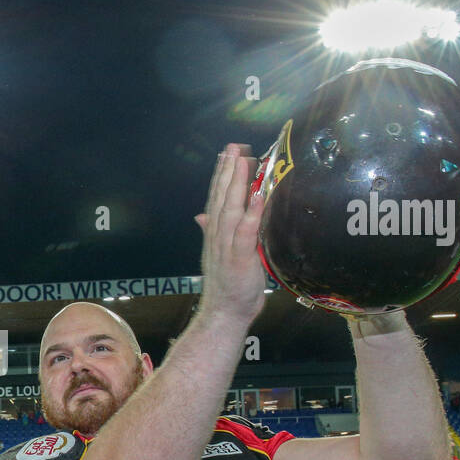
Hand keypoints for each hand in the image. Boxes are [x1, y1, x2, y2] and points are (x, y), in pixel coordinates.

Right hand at [195, 144, 266, 327]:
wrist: (224, 313)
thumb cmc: (228, 285)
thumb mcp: (221, 253)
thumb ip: (213, 231)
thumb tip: (202, 215)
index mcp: (215, 233)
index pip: (217, 198)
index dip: (221, 175)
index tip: (226, 153)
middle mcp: (218, 235)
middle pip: (222, 197)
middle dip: (227, 171)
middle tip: (232, 147)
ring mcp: (228, 246)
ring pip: (231, 209)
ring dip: (237, 185)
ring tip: (242, 162)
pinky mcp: (240, 258)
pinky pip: (246, 232)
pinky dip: (251, 213)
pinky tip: (257, 196)